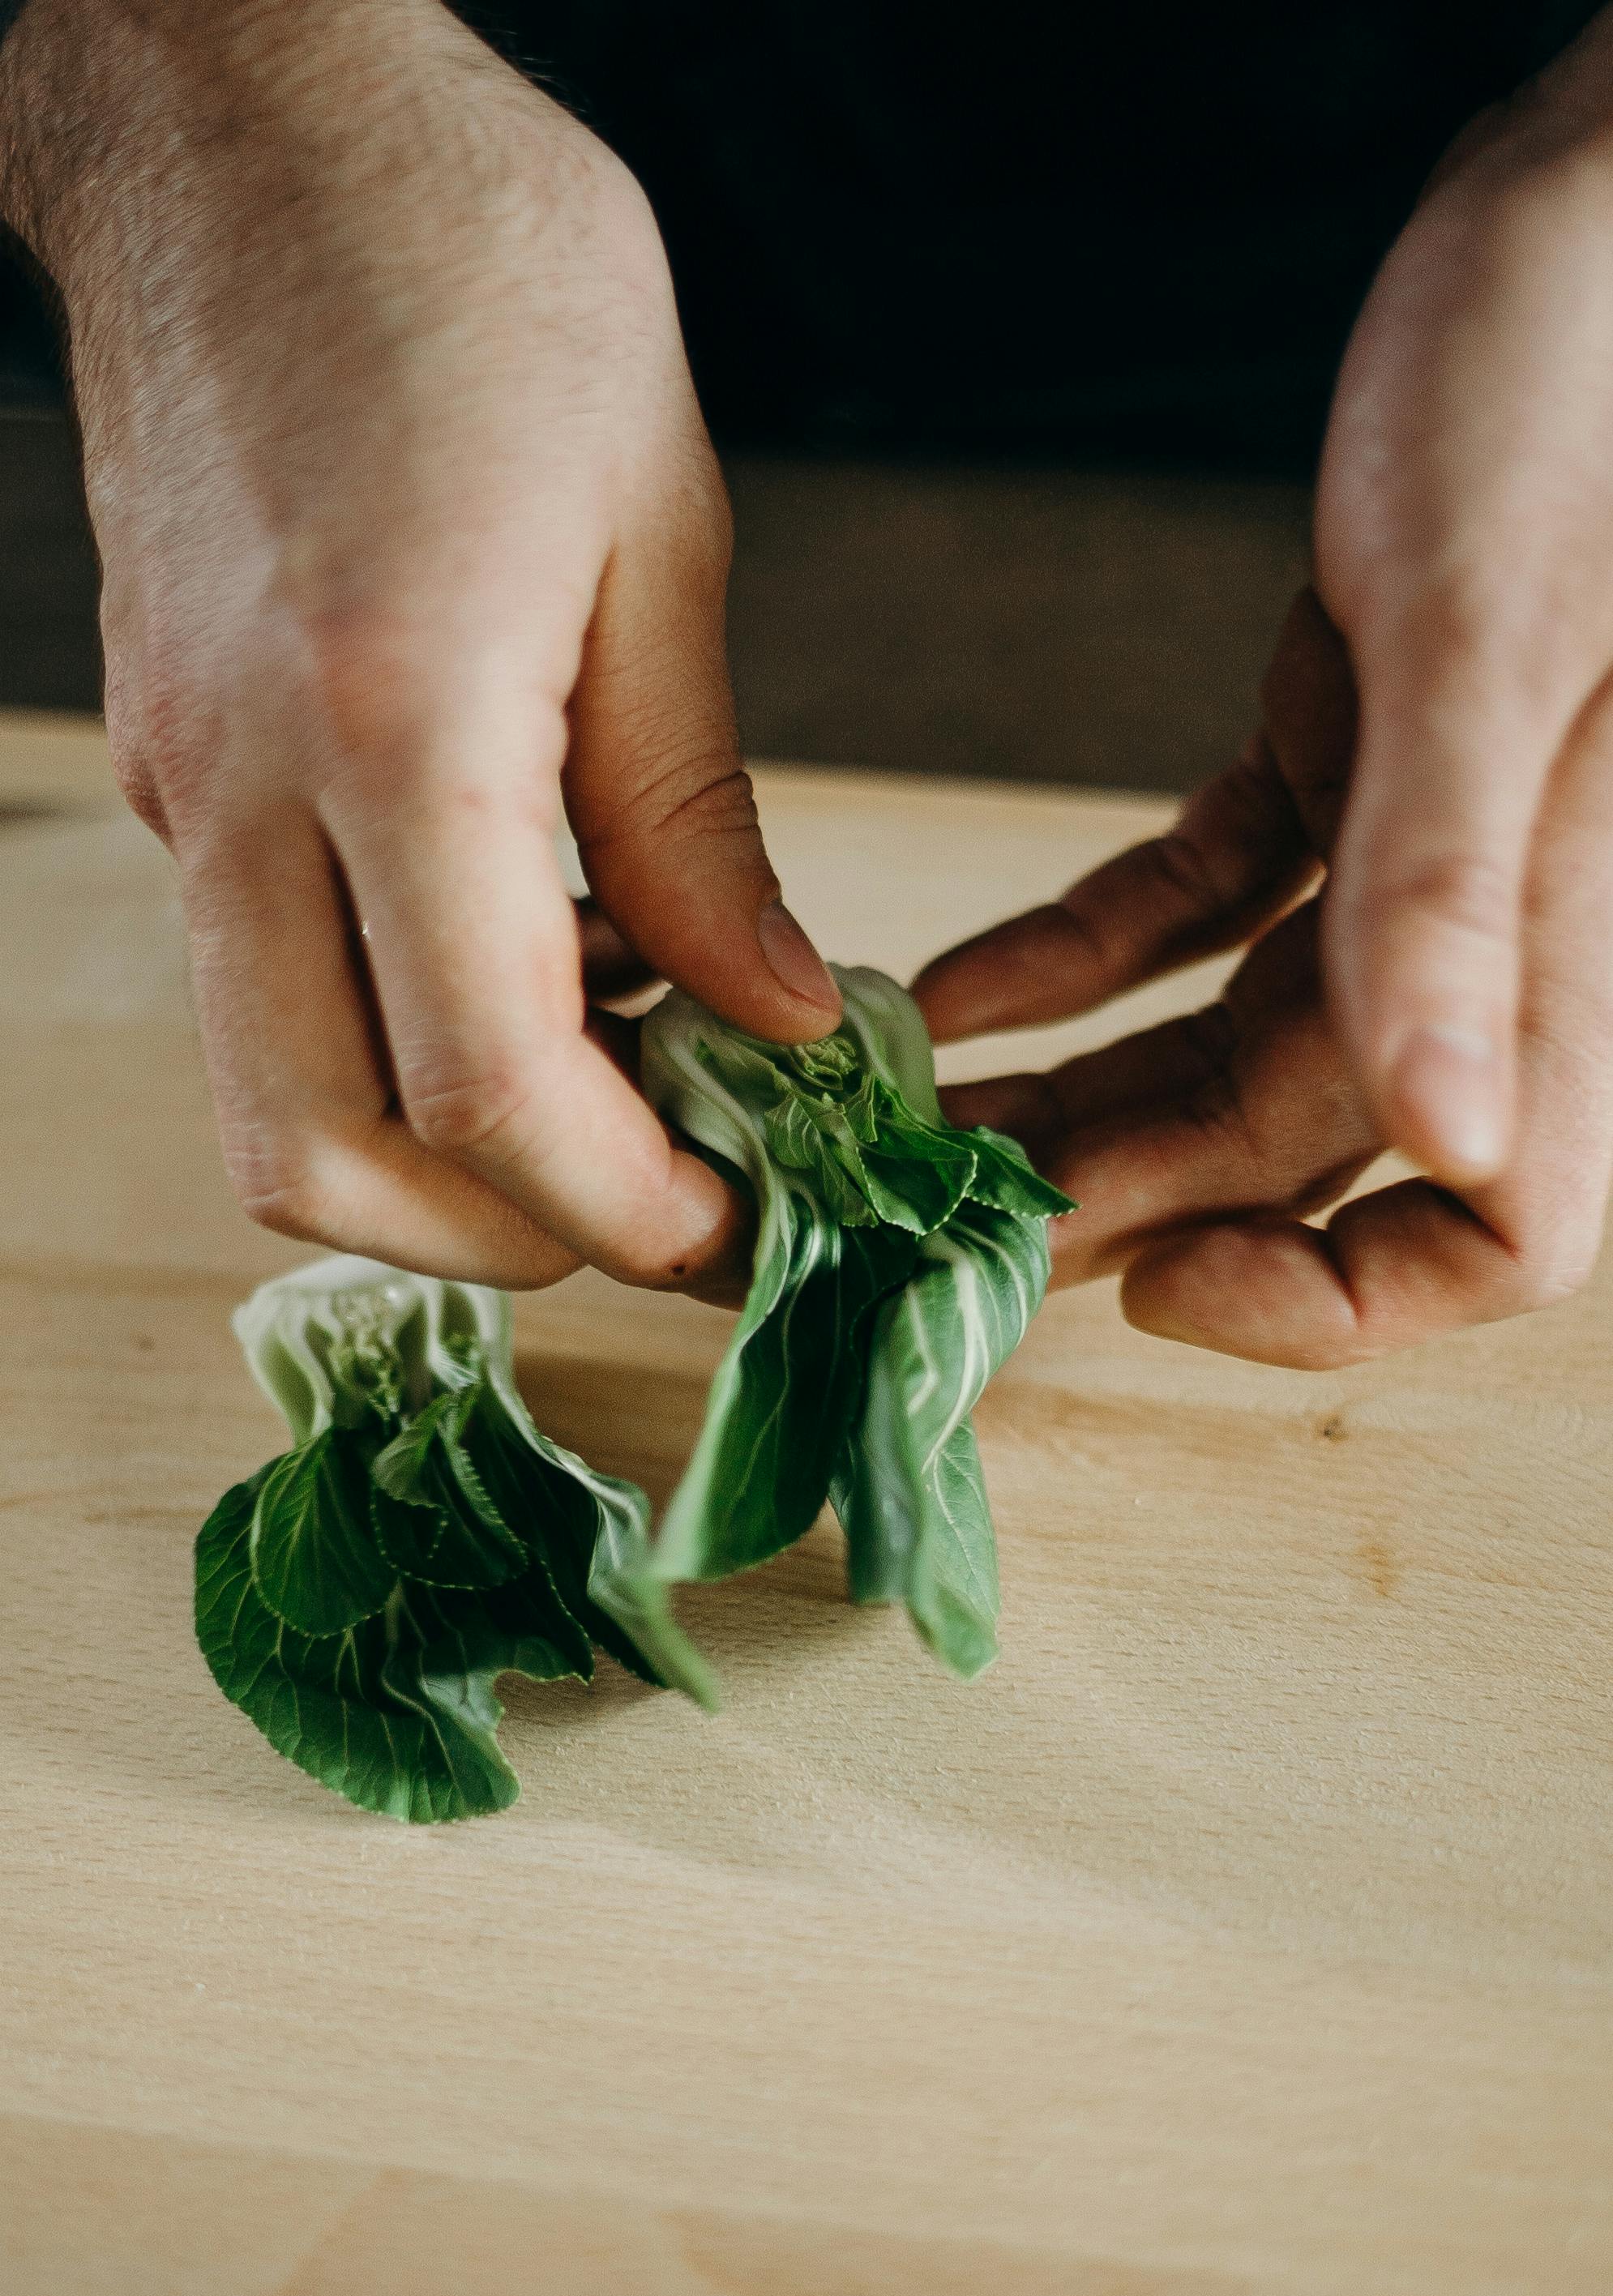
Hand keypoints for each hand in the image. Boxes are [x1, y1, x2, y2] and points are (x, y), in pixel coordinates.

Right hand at [0, 0, 838, 1289]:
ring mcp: (181, 788)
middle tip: (667, 1191)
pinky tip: (544, 948)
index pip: (485, 1091)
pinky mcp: (173, 765)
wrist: (241, 113)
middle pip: (320, 1161)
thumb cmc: (472, 263)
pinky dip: (405, 1029)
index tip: (738, 1225)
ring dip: (447, 1145)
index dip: (624, 1209)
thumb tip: (778, 1013)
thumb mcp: (657, 528)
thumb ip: (695, 813)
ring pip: (276, 1094)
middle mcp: (242, 790)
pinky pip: (274, 981)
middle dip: (506, 1232)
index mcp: (390, 725)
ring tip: (628, 1064)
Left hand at [915, 28, 1612, 1365]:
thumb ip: (1462, 891)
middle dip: (1123, 1198)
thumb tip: (1450, 1146)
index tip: (1156, 1277)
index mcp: (1562, 940)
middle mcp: (1492, 934)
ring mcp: (1416, 854)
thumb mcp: (1494, 637)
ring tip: (916, 1126)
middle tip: (934, 1217)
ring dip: (1079, 1095)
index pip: (1501, 1228)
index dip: (1340, 1301)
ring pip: (1236, 1048)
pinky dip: (1087, 951)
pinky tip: (965, 983)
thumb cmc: (1581, 382)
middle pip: (1305, 1153)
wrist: (1589, 212)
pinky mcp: (1351, 759)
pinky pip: (1206, 905)